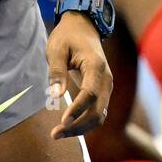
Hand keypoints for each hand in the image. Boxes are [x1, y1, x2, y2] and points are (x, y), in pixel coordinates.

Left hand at [46, 12, 111, 139]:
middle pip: (97, 111)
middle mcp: (106, 79)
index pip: (89, 94)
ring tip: (58, 134)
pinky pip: (98, 112)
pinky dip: (85, 123)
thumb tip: (56, 96)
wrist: (83, 27)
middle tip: (54, 134)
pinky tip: (68, 127)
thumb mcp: (56, 48)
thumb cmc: (67, 36)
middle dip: (77, 126)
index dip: (77, 110)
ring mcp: (107, 87)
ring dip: (81, 128)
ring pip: (100, 116)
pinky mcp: (103, 92)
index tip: (62, 122)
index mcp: (96, 66)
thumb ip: (57, 71)